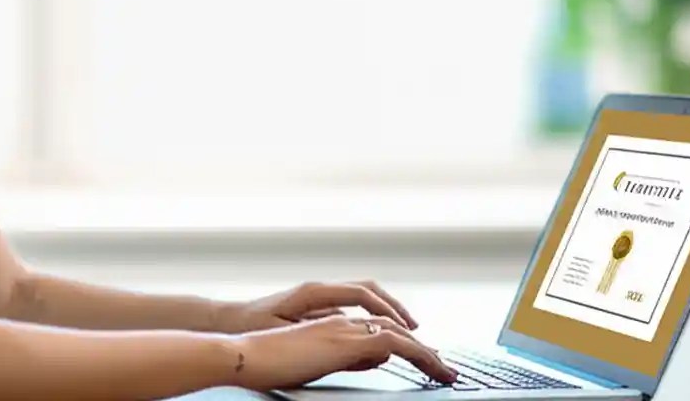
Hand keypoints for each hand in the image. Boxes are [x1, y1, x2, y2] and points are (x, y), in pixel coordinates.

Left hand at [216, 280, 418, 333]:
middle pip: (370, 291)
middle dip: (396, 310)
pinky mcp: (314, 307)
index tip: (411, 330)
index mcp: (314, 292)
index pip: (364, 296)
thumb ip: (326, 339)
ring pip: (362, 297)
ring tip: (406, 332)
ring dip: (385, 313)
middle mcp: (319, 289)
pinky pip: (351, 308)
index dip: (391, 312)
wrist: (227, 322)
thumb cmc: (251, 328)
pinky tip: (377, 337)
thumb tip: (362, 343)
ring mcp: (317, 296)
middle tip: (418, 331)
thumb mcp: (288, 336)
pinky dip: (370, 319)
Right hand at [230, 315, 457, 390]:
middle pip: (392, 327)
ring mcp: (343, 327)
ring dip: (425, 351)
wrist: (244, 353)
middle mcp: (341, 321)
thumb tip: (377, 358)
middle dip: (421, 348)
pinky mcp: (344, 340)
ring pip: (397, 332)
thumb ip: (346, 357)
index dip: (403, 342)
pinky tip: (429, 365)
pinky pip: (391, 341)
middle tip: (443, 366)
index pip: (377, 329)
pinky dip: (415, 352)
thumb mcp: (315, 361)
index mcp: (331, 325)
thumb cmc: (269, 361)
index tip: (423, 359)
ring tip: (445, 370)